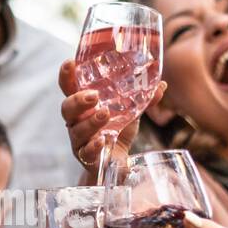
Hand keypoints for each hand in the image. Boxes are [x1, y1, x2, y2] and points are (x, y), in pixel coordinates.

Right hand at [60, 59, 164, 180]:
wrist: (115, 164)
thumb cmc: (117, 131)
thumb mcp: (130, 113)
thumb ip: (143, 99)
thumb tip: (161, 85)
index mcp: (83, 105)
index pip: (69, 88)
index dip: (66, 76)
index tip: (70, 63)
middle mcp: (77, 121)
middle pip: (67, 108)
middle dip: (78, 100)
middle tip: (93, 95)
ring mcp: (79, 140)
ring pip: (76, 130)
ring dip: (90, 121)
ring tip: (105, 114)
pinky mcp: (86, 158)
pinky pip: (85, 151)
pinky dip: (93, 145)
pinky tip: (102, 140)